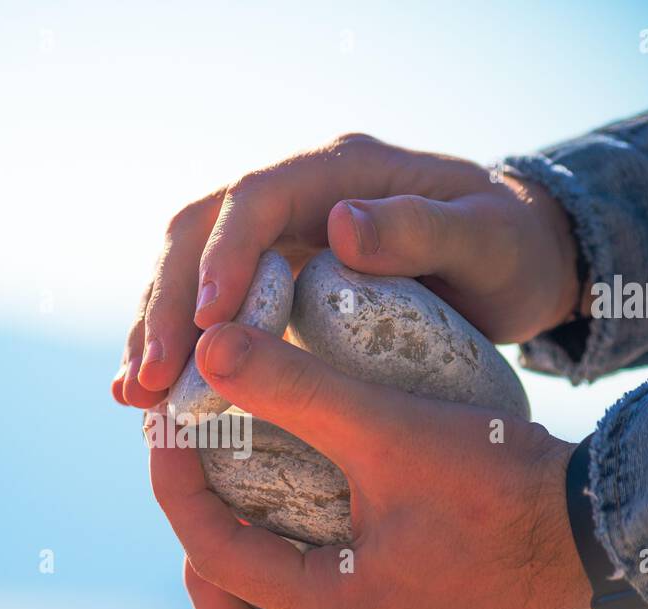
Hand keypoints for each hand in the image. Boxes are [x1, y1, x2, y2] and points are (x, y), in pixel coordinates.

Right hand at [114, 133, 580, 407]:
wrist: (513, 263)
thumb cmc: (507, 250)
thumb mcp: (486, 237)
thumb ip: (422, 227)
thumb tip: (338, 224)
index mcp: (338, 170)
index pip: (255, 200)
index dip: (221, 258)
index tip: (205, 324)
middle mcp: (294, 195)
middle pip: (199, 233)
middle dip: (166, 304)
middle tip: (151, 379)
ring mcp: (276, 236)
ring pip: (185, 268)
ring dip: (154, 329)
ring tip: (134, 397)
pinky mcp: (270, 277)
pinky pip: (204, 304)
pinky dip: (174, 346)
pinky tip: (149, 396)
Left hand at [149, 322, 592, 608]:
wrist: (612, 526)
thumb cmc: (506, 480)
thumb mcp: (391, 428)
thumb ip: (297, 387)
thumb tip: (210, 348)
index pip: (216, 561)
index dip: (175, 493)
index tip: (165, 436)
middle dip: (208, 570)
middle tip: (211, 497)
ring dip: (256, 577)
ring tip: (256, 501)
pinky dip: (303, 568)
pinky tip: (318, 505)